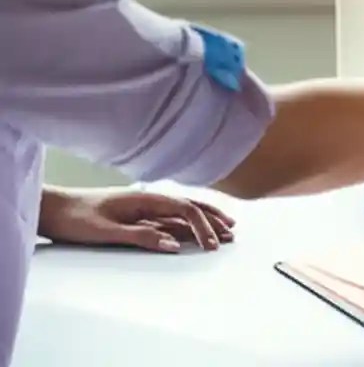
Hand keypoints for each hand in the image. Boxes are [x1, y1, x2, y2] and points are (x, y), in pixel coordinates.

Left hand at [38, 187, 234, 252]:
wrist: (50, 209)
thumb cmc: (74, 217)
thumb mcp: (106, 231)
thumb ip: (142, 237)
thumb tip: (174, 245)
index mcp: (144, 199)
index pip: (185, 209)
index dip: (203, 226)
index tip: (211, 245)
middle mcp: (147, 201)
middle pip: (189, 207)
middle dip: (212, 219)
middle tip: (231, 234)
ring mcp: (142, 209)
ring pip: (180, 213)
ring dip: (203, 221)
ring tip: (223, 229)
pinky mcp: (135, 217)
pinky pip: (167, 221)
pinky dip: (185, 226)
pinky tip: (193, 233)